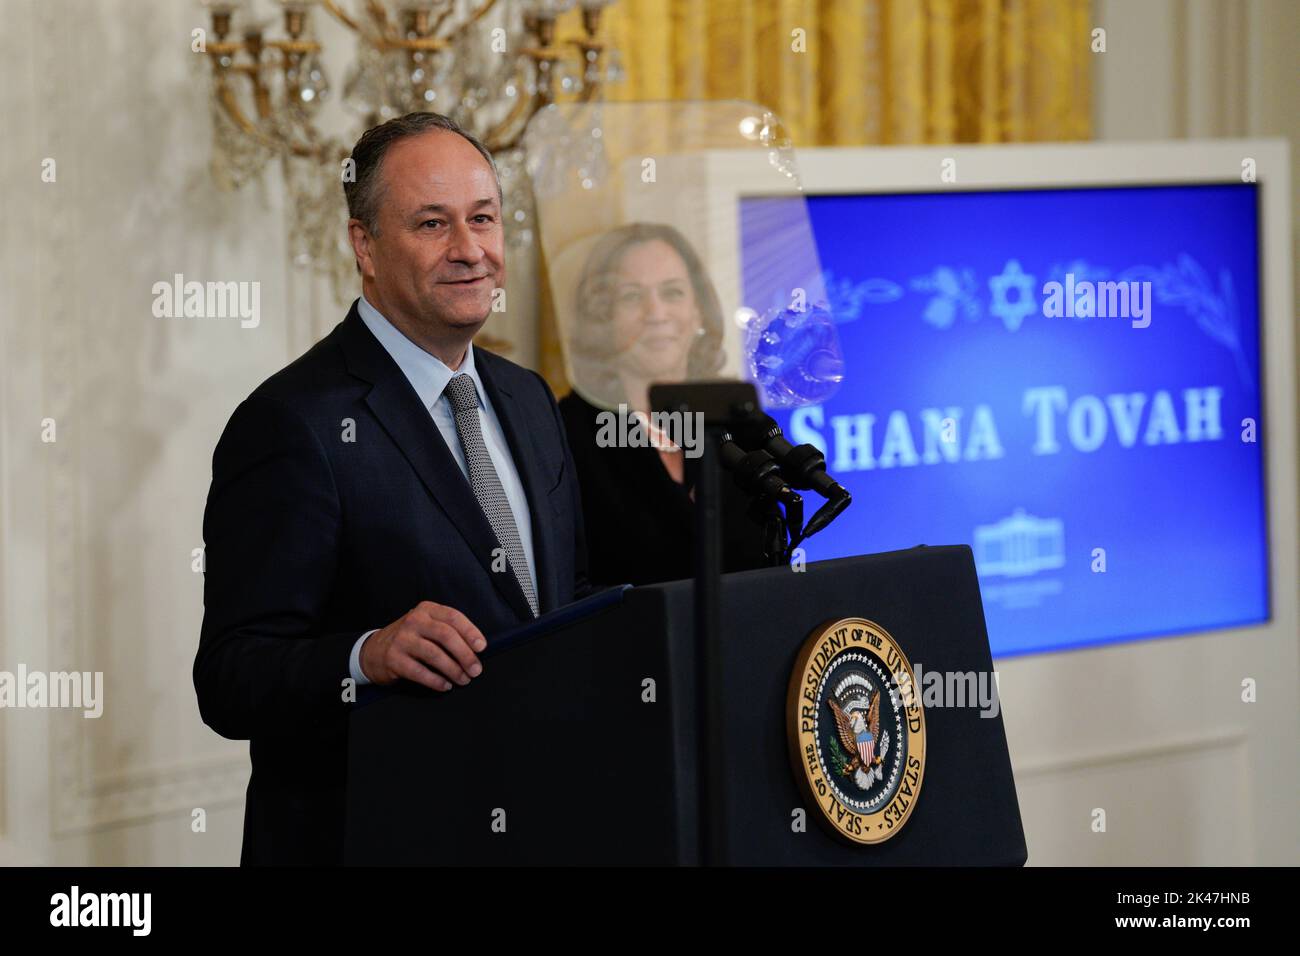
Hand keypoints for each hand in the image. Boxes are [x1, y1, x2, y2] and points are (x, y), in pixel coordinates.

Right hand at [360, 602, 486, 691]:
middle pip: (446, 635)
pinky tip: (445, 685)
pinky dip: (436, 681)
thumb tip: (476, 648)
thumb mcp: (426, 625)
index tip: (482, 648)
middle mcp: (413, 621)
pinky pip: (420, 672)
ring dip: (453, 670)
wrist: (374, 651)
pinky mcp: (393, 659)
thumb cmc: (410, 639)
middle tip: (476, 670)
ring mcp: (402, 639)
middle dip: (465, 655)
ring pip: (434, 655)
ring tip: (463, 680)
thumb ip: (447, 630)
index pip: (453, 617)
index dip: (470, 632)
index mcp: (426, 610)